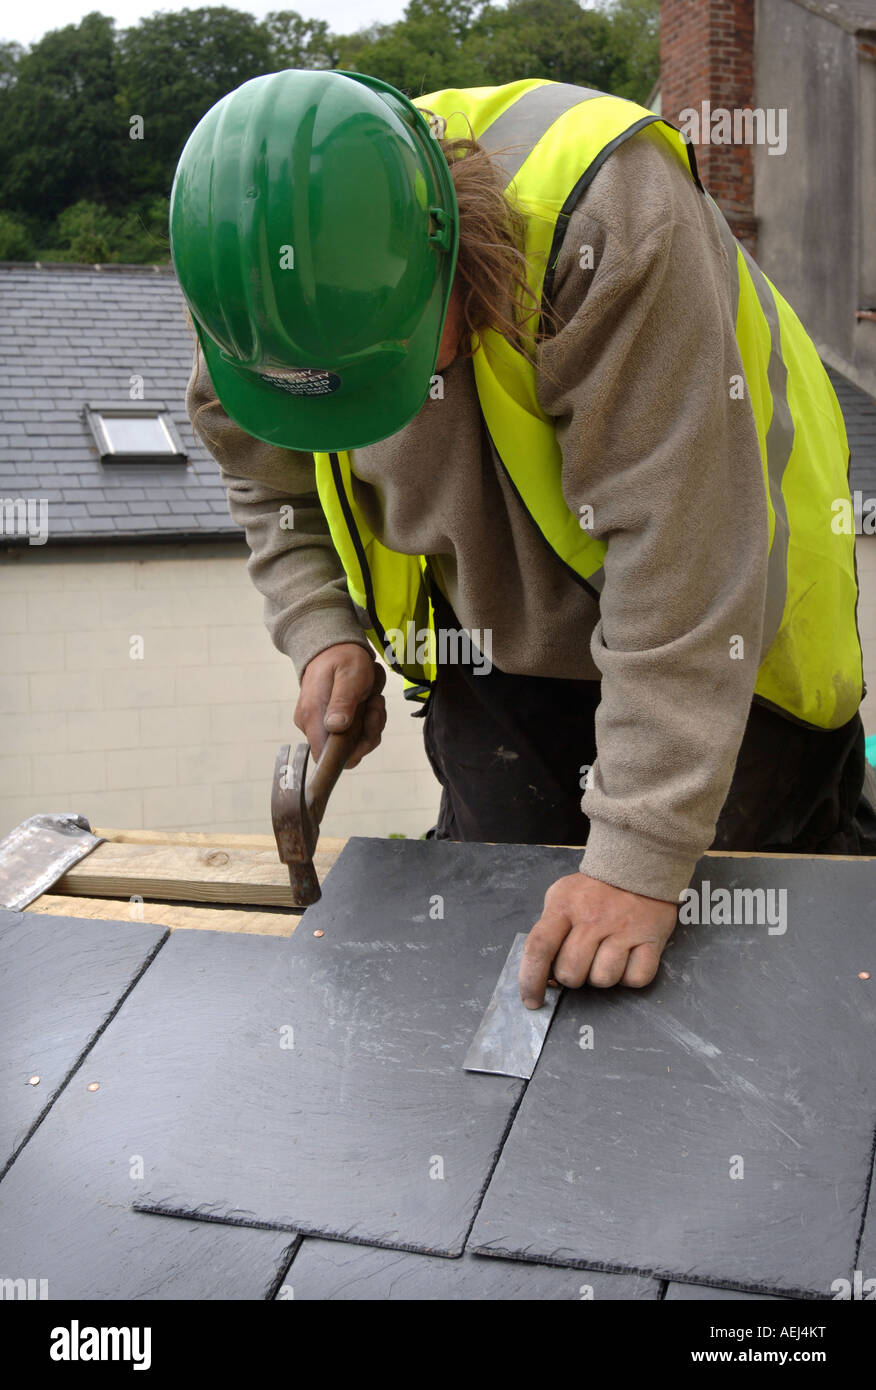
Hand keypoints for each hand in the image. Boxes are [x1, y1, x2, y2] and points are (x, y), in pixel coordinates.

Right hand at [294, 643, 386, 768]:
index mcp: (313, 716)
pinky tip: (370, 702)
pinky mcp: (331, 723)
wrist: (334, 647)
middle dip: (368, 733)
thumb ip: (343, 702)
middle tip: (374, 706)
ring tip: (373, 699)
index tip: (366, 732)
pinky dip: (369, 720)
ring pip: (354, 743)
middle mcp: (312, 725)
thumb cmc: (342, 659)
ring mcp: (321, 725)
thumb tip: (335, 728)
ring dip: (372, 724)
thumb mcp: (349, 676)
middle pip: (344, 751)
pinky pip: (356, 733)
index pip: (325, 756)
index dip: (349, 753)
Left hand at [519, 873, 677, 1006]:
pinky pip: (635, 979)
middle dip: (572, 977)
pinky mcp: (651, 939)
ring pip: (603, 979)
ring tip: (606, 955)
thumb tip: (545, 976)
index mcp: (565, 906)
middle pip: (571, 972)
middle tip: (581, 962)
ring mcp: (624, 929)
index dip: (530, 980)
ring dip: (601, 976)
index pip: (539, 947)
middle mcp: (593, 918)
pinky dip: (629, 977)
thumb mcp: (562, 897)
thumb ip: (549, 931)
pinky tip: (628, 958)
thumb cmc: (594, 889)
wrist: (639, 865)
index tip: (531, 1000)